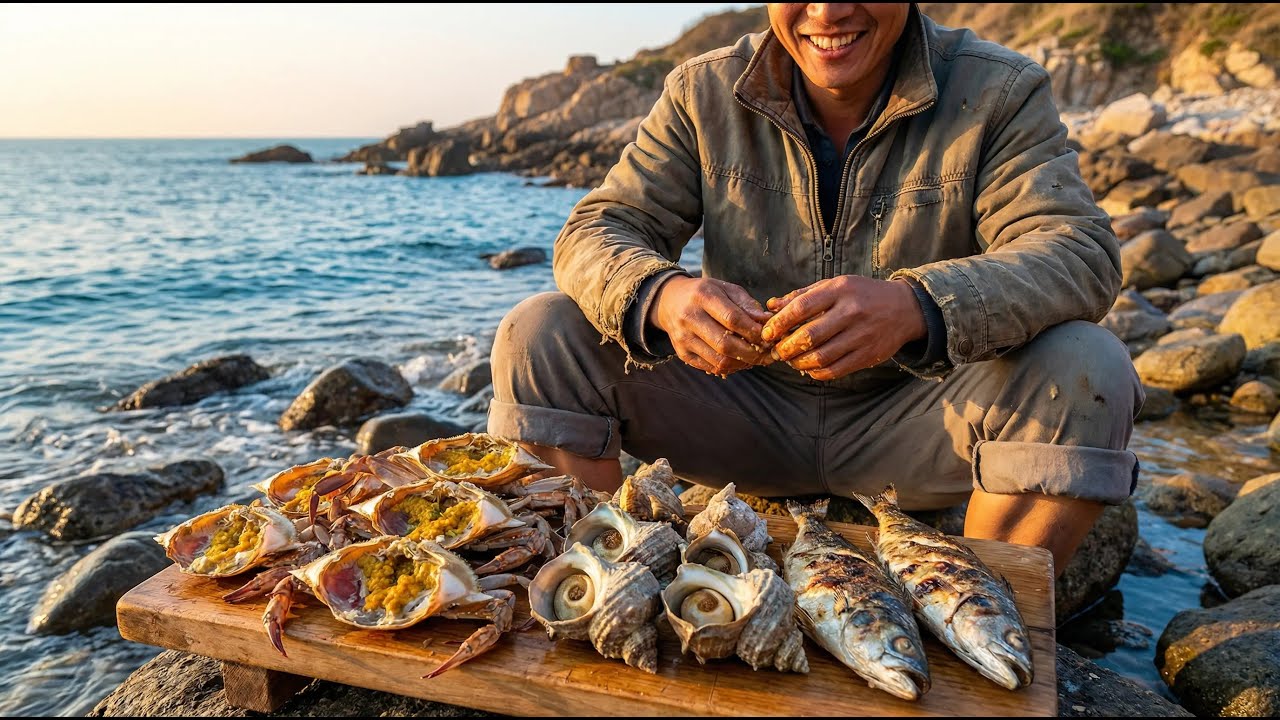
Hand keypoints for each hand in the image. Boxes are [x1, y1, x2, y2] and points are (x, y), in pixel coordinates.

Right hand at [651, 276, 773, 376]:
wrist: (670, 301)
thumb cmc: (704, 293)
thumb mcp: (725, 288)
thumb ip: (746, 304)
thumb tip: (767, 321)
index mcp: (702, 296)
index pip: (732, 318)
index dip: (753, 330)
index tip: (768, 336)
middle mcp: (689, 317)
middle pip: (725, 344)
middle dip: (751, 352)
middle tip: (766, 354)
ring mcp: (683, 338)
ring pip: (718, 360)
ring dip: (742, 363)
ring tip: (755, 358)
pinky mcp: (682, 353)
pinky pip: (710, 367)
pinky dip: (729, 367)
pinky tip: (738, 361)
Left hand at [761, 276, 925, 380]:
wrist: (905, 308)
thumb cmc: (862, 294)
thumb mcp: (835, 285)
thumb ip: (802, 295)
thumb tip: (771, 306)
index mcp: (840, 290)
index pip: (801, 308)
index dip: (779, 323)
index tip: (766, 333)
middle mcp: (851, 312)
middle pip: (809, 335)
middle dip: (786, 347)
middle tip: (777, 351)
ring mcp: (861, 335)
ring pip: (821, 357)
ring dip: (799, 362)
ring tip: (791, 360)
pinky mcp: (868, 355)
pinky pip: (835, 370)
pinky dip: (817, 372)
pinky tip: (809, 368)